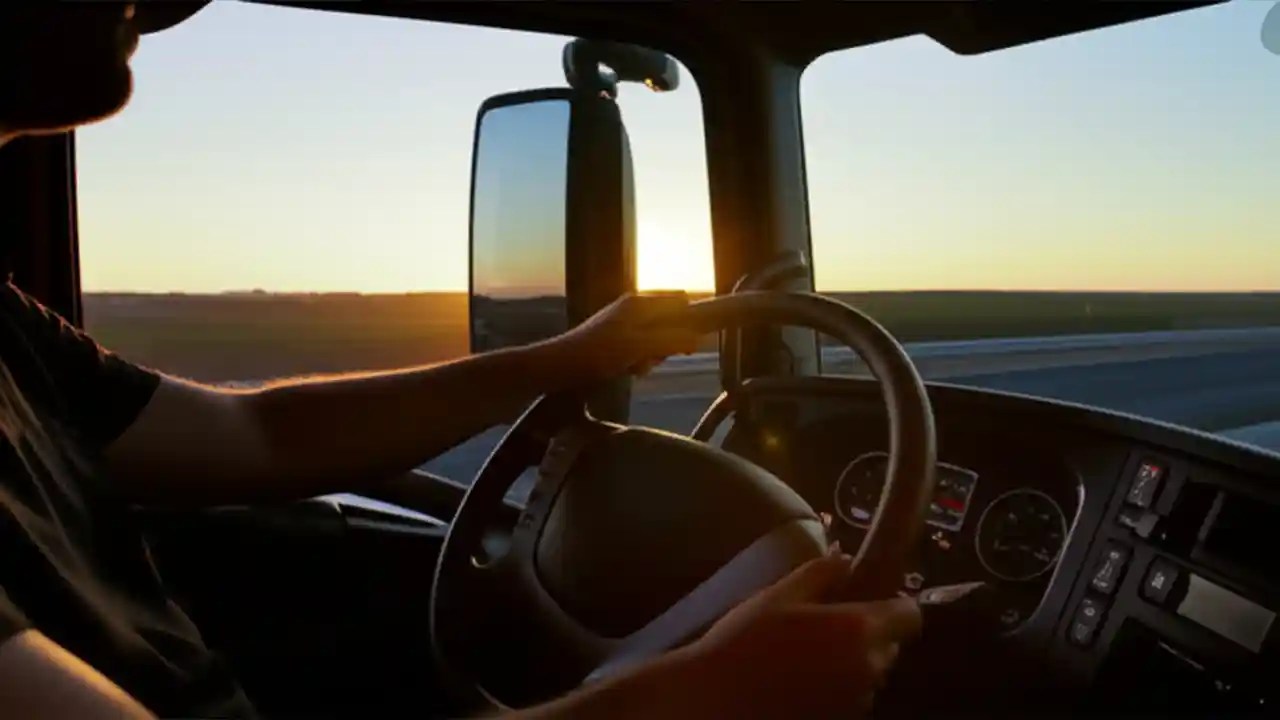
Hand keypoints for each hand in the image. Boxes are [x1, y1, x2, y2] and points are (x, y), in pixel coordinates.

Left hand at [548, 292, 701, 380]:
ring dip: (653, 354)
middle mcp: (634, 307)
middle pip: (670, 321)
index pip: (680, 301)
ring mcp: (625, 322)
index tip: (688, 346)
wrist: (560, 366)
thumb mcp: (639, 347)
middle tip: (653, 358)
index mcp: (640, 303)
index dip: (691, 321)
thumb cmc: (598, 354)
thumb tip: (698, 337)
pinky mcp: (618, 338)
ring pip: (656, 337)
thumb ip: (670, 340)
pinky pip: (641, 347)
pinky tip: (629, 370)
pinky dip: (640, 359)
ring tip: (637, 366)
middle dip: (669, 342)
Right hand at [674, 549, 921, 718]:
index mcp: (859, 629)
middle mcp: (868, 668)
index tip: (869, 602)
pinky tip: (801, 682)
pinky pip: (853, 698)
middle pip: (891, 646)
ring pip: (871, 674)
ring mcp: (857, 701)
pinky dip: (838, 688)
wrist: (716, 699)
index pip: (910, 615)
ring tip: (809, 657)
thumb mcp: (779, 594)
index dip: (895, 606)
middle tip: (829, 627)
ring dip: (853, 664)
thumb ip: (820, 573)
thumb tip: (846, 559)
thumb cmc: (745, 640)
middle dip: (870, 635)